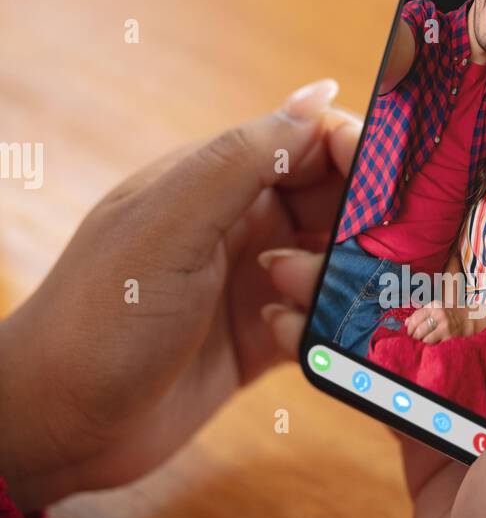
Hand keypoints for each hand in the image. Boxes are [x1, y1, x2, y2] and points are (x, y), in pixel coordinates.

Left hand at [0, 80, 359, 510]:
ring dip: (333, 284)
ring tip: (284, 304)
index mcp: (216, 179)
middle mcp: (240, 223)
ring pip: (337, 265)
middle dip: (361, 229)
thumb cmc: (101, 316)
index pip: (312, 140)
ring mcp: (252, 282)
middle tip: (361, 260)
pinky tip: (281, 341)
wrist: (60, 425)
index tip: (393, 188)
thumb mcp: (171, 227)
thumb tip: (319, 92)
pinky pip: (321, 321)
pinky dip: (318, 329)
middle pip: (338, 205)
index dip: (361, 156)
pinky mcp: (262, 340)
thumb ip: (245, 160)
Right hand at [260, 153, 485, 517]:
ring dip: (367, 275)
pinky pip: (381, 368)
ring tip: (309, 238)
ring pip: (418, 308)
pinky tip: (299, 305)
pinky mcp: (424, 429)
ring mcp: (474, 394)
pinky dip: (342, 340)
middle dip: (421, 215)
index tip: (474, 106)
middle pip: (476, 263)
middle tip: (362, 162)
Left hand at [404, 301, 469, 344]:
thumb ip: (420, 314)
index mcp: (434, 306)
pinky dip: (431, 344)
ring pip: (425, 338)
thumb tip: (406, 322)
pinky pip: (434, 343)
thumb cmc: (448, 314)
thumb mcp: (435, 309)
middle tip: (415, 338)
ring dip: (422, 341)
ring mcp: (445, 326)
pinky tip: (433, 341)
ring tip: (424, 340)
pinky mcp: (450, 336)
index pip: (416, 317)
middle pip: (419, 329)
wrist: (468, 319)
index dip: (410, 327)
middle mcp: (440, 314)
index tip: (409, 331)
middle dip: (414, 335)